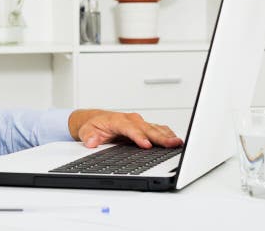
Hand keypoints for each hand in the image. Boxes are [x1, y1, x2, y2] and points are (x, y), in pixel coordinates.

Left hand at [68, 109, 182, 148]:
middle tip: (172, 144)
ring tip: (178, 143)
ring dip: (167, 135)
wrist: (96, 120)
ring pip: (155, 128)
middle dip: (159, 137)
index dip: (138, 137)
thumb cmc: (94, 125)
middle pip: (147, 128)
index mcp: (117, 120)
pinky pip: (158, 129)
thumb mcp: (86, 131)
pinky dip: (167, 134)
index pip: (130, 128)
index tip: (146, 145)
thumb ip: (89, 136)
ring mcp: (138, 123)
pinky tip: (175, 141)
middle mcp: (130, 120)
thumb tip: (91, 141)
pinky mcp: (144, 127)